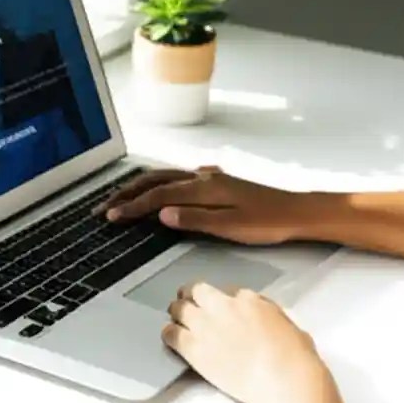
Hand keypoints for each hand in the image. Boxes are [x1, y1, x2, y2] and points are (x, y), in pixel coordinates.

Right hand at [98, 167, 327, 244]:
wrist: (298, 211)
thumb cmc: (268, 223)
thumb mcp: (230, 227)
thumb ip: (195, 219)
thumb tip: (162, 214)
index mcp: (204, 188)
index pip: (158, 195)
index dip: (132, 206)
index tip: (111, 215)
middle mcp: (204, 177)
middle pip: (156, 180)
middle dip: (127, 192)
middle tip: (105, 205)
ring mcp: (211, 177)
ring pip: (167, 176)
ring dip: (141, 186)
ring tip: (123, 196)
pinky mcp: (219, 181)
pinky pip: (180, 177)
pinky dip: (161, 182)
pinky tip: (162, 188)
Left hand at [163, 282, 339, 402]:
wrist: (283, 379)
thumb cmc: (294, 357)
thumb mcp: (287, 324)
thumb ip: (268, 315)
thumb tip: (262, 319)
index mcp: (249, 299)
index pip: (227, 291)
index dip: (222, 300)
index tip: (221, 308)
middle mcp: (223, 307)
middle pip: (197, 291)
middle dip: (192, 295)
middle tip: (188, 302)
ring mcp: (207, 326)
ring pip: (180, 308)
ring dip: (177, 311)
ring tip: (175, 317)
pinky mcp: (195, 349)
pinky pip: (172, 334)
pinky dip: (169, 333)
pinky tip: (169, 335)